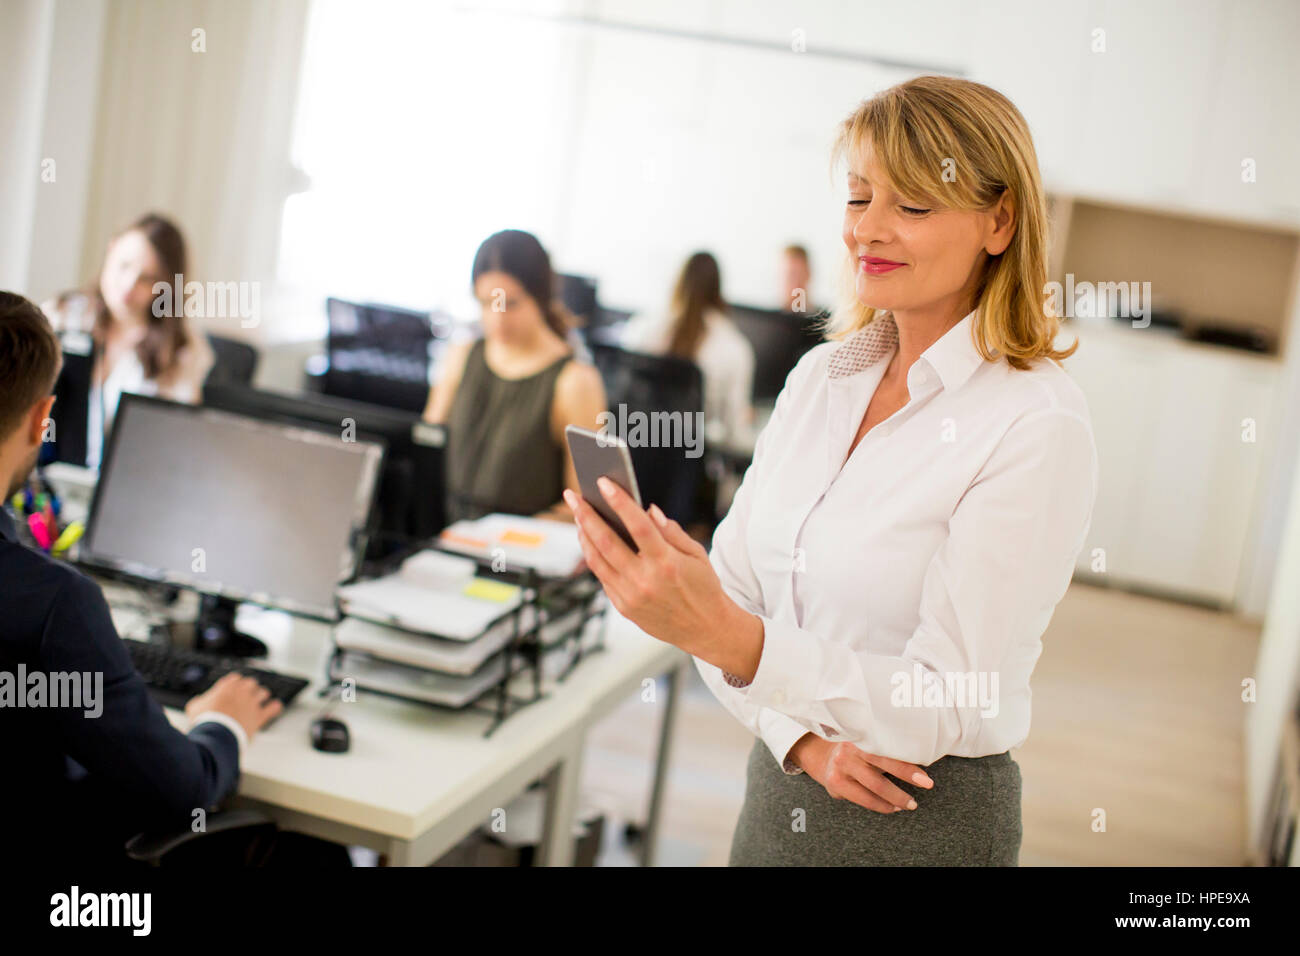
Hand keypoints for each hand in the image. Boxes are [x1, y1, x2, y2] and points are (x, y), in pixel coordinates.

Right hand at [185, 673, 282, 738]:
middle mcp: (242, 691)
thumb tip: (200, 701)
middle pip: (251, 683)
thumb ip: (200, 700)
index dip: (236, 683)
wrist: (216, 733)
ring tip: (261, 699)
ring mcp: (252, 702)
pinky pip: (273, 708)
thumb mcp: (195, 706)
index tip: (235, 686)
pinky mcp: (259, 715)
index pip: (235, 678)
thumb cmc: (205, 720)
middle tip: (248, 693)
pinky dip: (275, 707)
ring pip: (263, 692)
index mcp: (227, 686)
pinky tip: (275, 706)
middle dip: (250, 688)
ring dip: (262, 695)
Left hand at [562, 480, 741, 660]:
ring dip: (584, 536)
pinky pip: (602, 577)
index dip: (619, 501)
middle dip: (586, 515)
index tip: (603, 483)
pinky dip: (594, 557)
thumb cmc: (704, 588)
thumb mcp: (697, 554)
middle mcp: (645, 580)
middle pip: (606, 542)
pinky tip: (591, 542)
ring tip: (578, 517)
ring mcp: (631, 596)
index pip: (638, 525)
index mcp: (667, 563)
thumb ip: (671, 531)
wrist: (706, 629)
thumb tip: (648, 510)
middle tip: (573, 497)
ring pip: (597, 561)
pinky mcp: (624, 608)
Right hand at [791, 733, 934, 813]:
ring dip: (897, 797)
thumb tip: (921, 757)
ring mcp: (841, 766)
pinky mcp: (836, 783)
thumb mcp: (868, 743)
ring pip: (875, 786)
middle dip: (907, 777)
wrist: (823, 758)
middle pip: (882, 765)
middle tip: (926, 785)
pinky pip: (864, 799)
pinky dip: (882, 805)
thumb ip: (887, 748)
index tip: (926, 778)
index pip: (887, 749)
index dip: (907, 764)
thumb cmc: (856, 752)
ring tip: (910, 803)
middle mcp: (849, 749)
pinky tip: (892, 807)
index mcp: (861, 735)